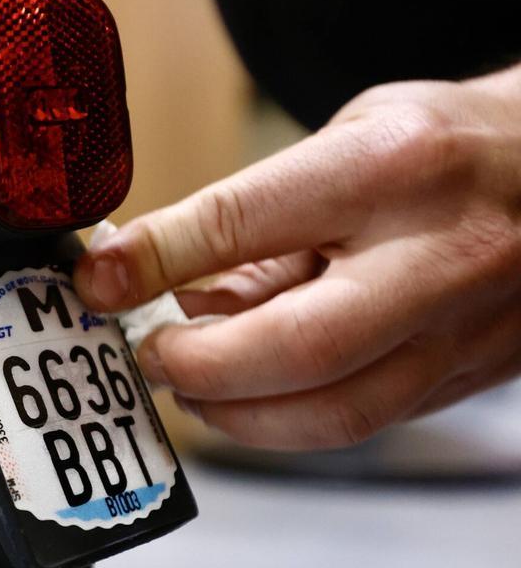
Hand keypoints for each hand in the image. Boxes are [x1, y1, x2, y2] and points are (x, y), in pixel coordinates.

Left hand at [74, 63, 520, 450]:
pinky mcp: (468, 380)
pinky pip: (361, 423)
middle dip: (199, 367)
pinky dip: (286, 418)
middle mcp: (439, 256)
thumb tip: (143, 275)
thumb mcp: (337, 144)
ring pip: (334, 415)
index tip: (99, 282)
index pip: (246, 221)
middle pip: (299, 350)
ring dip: (236, 413)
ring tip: (191, 382)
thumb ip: (248, 216)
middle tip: (149, 355)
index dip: (155, 261)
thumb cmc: (441, 150)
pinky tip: (249, 393)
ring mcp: (464, 331)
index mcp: (394, 168)